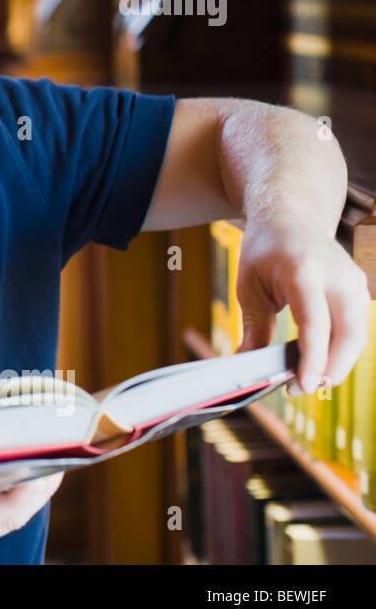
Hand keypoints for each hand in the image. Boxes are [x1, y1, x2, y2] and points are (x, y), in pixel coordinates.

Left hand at [234, 219, 371, 395]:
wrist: (293, 219)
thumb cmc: (266, 252)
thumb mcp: (249, 285)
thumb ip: (254, 325)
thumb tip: (248, 364)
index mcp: (304, 271)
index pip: (315, 323)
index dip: (312, 359)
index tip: (303, 386)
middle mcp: (338, 277)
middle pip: (348, 335)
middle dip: (329, 369)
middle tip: (300, 389)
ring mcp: (355, 283)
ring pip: (357, 337)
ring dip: (336, 364)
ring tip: (306, 379)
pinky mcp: (361, 291)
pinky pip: (355, 329)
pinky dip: (340, 350)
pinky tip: (318, 361)